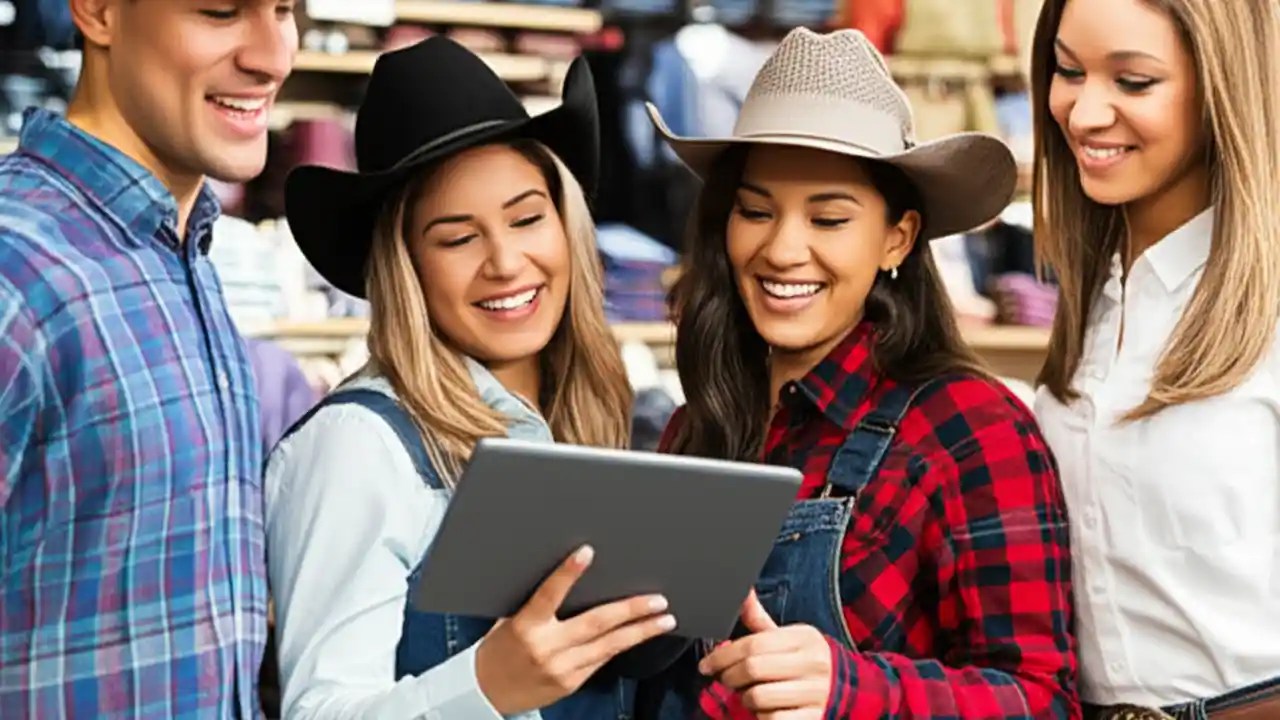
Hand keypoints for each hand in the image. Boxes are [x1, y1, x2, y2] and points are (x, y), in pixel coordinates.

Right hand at [475, 545, 676, 714]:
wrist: (488, 692)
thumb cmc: (500, 648)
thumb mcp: (511, 619)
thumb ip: (538, 603)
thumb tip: (569, 574)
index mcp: (526, 626)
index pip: (549, 594)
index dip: (568, 572)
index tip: (587, 552)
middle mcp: (547, 647)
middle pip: (596, 624)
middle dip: (630, 610)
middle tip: (657, 600)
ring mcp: (562, 668)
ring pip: (609, 646)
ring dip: (640, 631)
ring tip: (664, 619)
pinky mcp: (572, 682)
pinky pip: (603, 659)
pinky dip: (622, 645)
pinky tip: (640, 635)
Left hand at [698, 590, 831, 718]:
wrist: (850, 693)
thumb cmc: (808, 663)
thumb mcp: (790, 638)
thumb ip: (761, 622)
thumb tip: (742, 595)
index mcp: (804, 639)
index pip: (753, 644)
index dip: (722, 655)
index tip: (706, 664)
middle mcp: (812, 664)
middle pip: (752, 669)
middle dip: (729, 676)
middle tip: (725, 678)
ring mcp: (814, 693)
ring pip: (758, 697)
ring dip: (745, 698)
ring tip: (750, 693)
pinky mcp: (812, 718)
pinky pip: (771, 718)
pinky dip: (762, 716)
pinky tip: (767, 709)